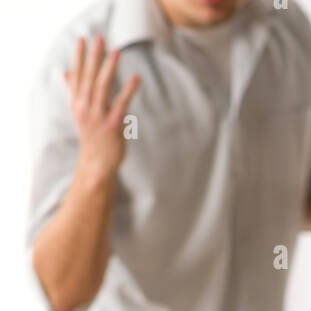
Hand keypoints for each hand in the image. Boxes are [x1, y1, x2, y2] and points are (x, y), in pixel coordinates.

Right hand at [64, 34, 139, 179]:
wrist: (96, 163)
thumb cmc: (91, 135)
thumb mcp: (79, 112)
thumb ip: (74, 91)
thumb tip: (66, 72)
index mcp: (77, 103)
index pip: (77, 76)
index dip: (79, 57)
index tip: (81, 39)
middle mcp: (85, 108)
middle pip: (89, 78)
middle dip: (93, 57)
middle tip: (99, 38)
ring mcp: (98, 117)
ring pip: (102, 87)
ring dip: (109, 68)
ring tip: (116, 52)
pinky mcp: (112, 125)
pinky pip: (121, 104)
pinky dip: (128, 89)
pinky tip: (136, 78)